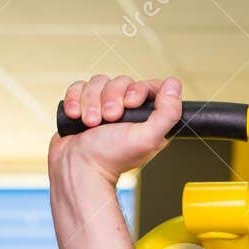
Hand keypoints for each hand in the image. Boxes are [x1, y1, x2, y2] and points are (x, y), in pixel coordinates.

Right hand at [47, 74, 182, 185]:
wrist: (76, 166)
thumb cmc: (110, 158)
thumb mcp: (147, 138)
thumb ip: (167, 113)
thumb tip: (174, 85)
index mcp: (148, 119)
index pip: (150, 86)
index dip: (139, 89)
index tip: (130, 103)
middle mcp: (128, 111)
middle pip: (122, 82)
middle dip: (111, 98)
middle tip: (108, 119)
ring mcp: (104, 107)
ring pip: (98, 82)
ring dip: (91, 101)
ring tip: (90, 123)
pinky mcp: (84, 105)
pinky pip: (79, 86)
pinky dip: (74, 99)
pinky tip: (76, 116)